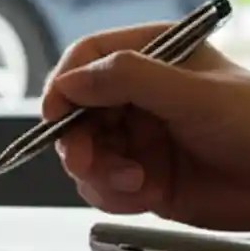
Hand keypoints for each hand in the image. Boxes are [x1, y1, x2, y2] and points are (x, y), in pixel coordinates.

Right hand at [42, 23, 249, 229]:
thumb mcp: (194, 95)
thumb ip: (129, 80)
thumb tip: (69, 81)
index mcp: (153, 56)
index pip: (87, 58)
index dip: (64, 85)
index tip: (55, 114)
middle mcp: (138, 95)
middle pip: (76, 111)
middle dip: (77, 140)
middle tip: (86, 162)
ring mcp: (138, 137)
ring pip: (83, 152)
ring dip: (98, 172)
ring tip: (133, 183)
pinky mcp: (141, 176)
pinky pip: (101, 185)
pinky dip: (112, 194)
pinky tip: (145, 195)